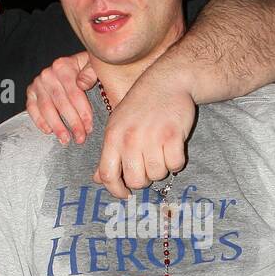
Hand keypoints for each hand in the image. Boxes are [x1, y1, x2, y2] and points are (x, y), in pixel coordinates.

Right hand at [26, 52, 97, 144]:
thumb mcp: (93, 66)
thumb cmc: (85, 69)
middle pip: (61, 103)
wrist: (73, 67)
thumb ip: (91, 73)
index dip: (83, 112)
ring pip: (46, 108)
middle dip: (72, 123)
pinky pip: (32, 109)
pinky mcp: (31, 92)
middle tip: (80, 138)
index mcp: (64, 66)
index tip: (89, 127)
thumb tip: (82, 84)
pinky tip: (49, 131)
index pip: (74, 93)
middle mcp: (48, 74)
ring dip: (56, 126)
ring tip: (65, 139)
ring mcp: (38, 83)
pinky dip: (39, 121)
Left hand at [95, 71, 194, 198]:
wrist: (167, 81)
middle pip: (136, 180)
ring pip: (157, 174)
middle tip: (147, 167)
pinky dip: (176, 162)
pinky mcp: (173, 136)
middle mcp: (130, 139)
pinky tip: (173, 149)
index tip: (125, 194)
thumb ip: (109, 154)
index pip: (107, 175)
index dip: (116, 190)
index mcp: (113, 137)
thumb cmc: (140, 106)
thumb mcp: (117, 125)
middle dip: (143, 179)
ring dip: (161, 169)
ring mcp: (152, 137)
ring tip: (160, 153)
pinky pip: (175, 165)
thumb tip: (98, 179)